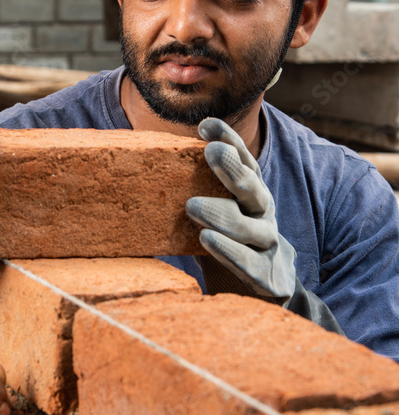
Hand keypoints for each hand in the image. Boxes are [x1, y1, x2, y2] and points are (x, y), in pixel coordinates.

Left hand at [185, 117, 296, 304]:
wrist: (263, 288)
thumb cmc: (228, 240)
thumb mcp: (215, 210)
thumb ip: (194, 187)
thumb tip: (147, 160)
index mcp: (251, 192)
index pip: (244, 160)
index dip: (229, 140)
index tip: (206, 126)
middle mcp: (263, 213)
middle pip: (252, 187)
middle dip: (231, 168)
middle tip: (209, 153)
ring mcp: (267, 244)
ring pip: (249, 227)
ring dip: (221, 214)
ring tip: (192, 206)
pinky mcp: (268, 277)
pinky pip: (248, 263)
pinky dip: (228, 251)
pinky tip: (206, 239)